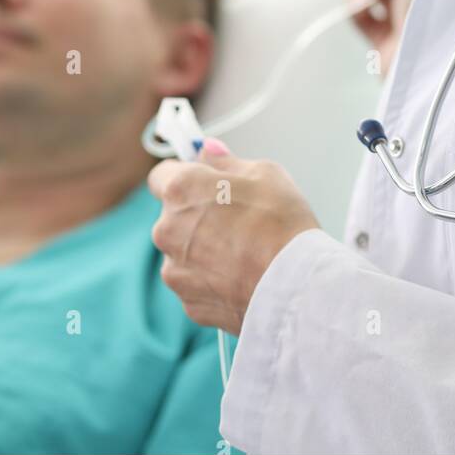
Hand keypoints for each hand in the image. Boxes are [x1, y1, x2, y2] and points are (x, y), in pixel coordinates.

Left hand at [148, 138, 320, 336]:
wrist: (294, 285)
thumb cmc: (281, 225)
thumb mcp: (264, 172)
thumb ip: (226, 161)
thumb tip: (209, 152)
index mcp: (181, 190)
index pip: (161, 176)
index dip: (182, 175)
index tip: (199, 179)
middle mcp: (167, 230)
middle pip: (172, 216)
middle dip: (196, 214)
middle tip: (233, 216)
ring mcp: (175, 270)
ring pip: (183, 252)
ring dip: (202, 248)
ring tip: (241, 250)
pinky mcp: (189, 302)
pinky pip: (195, 282)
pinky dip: (211, 278)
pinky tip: (240, 274)